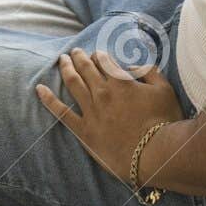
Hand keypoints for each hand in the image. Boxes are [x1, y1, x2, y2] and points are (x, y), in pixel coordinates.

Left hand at [36, 48, 181, 183]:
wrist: (156, 154)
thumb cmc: (165, 122)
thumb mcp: (164, 89)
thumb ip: (149, 71)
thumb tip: (133, 64)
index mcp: (121, 81)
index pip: (104, 61)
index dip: (99, 55)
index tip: (97, 55)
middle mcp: (103, 93)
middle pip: (86, 68)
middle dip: (79, 57)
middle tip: (74, 51)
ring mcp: (92, 112)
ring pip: (73, 83)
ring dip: (66, 68)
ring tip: (62, 60)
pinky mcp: (84, 131)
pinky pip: (62, 113)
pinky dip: (49, 99)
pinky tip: (39, 88)